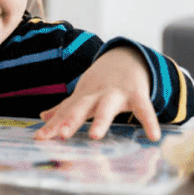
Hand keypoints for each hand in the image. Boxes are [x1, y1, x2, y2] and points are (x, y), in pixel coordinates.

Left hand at [35, 47, 160, 141]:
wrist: (127, 57)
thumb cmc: (102, 81)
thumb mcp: (83, 93)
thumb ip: (64, 108)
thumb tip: (42, 118)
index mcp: (83, 96)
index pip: (65, 112)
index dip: (53, 125)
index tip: (40, 138)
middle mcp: (97, 94)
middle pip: (82, 107)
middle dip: (71, 120)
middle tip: (62, 135)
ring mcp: (117, 93)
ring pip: (107, 107)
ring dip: (101, 120)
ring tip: (94, 136)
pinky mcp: (137, 94)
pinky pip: (144, 109)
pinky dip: (149, 121)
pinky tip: (153, 136)